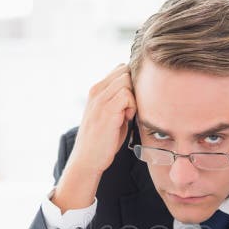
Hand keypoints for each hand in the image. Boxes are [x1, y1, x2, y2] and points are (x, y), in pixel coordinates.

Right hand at [53, 64, 135, 211]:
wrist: (88, 159)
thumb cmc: (103, 140)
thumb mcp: (110, 114)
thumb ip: (120, 101)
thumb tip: (141, 91)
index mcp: (96, 90)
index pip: (120, 69)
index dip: (131, 82)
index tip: (131, 101)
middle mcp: (96, 91)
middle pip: (125, 71)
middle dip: (134, 87)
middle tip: (131, 107)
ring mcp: (100, 99)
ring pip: (126, 80)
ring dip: (134, 97)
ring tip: (128, 114)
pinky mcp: (106, 110)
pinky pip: (127, 95)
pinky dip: (132, 106)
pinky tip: (127, 119)